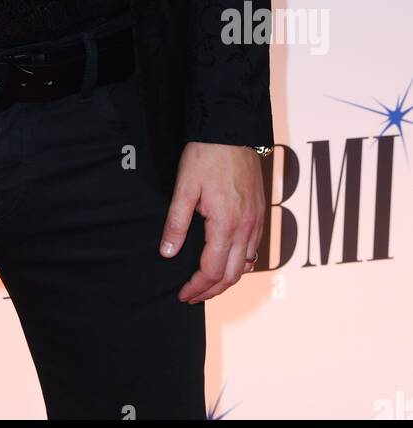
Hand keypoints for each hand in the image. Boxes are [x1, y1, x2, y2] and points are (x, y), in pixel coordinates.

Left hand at [158, 143, 265, 302]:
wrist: (232, 131)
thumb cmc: (207, 155)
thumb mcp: (184, 188)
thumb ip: (176, 223)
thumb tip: (168, 253)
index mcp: (226, 224)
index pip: (212, 270)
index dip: (196, 287)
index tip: (183, 294)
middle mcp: (246, 228)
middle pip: (232, 275)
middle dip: (211, 291)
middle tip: (192, 296)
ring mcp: (256, 221)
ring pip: (246, 265)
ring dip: (228, 280)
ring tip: (208, 284)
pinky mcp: (260, 213)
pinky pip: (255, 249)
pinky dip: (242, 264)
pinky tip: (230, 263)